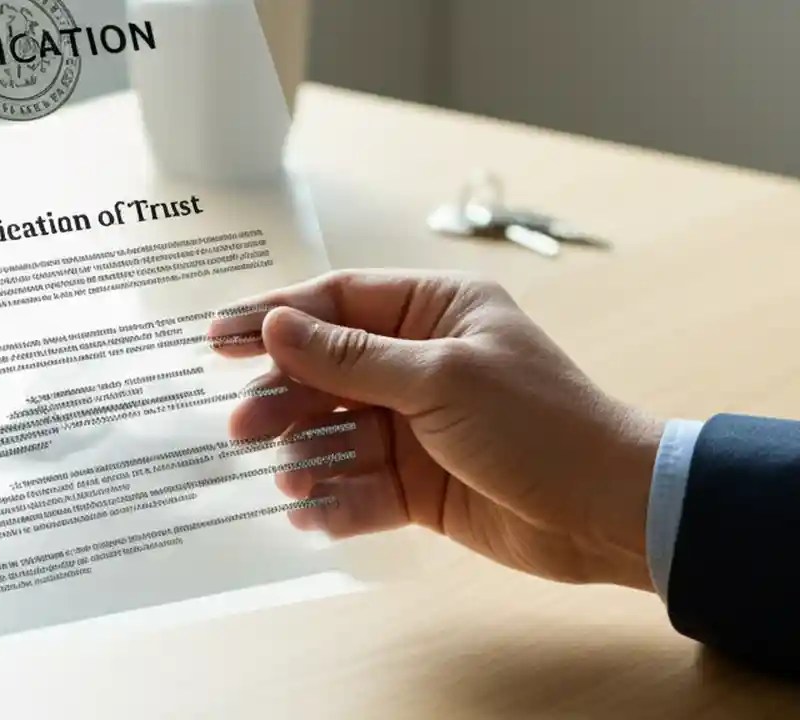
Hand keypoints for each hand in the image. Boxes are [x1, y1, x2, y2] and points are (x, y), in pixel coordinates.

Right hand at [210, 270, 661, 589]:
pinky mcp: (418, 483)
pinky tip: (313, 514)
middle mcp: (420, 363)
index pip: (337, 305)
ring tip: (285, 478)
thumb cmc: (538, 424)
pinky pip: (361, 485)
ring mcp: (417, 426)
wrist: (607, 512)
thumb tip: (276, 326)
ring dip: (307, 455)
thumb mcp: (439, 379)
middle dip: (284, 398)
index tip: (219, 336)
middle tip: (243, 425)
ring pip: (337, 433)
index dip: (275, 319)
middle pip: (327, 372)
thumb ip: (350, 358)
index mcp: (434, 312)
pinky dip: (337, 499)